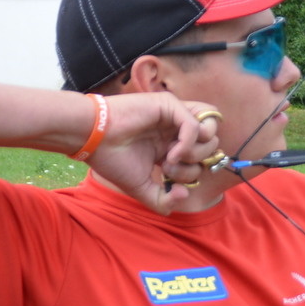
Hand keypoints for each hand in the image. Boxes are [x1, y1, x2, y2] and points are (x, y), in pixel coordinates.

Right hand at [85, 93, 222, 212]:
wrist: (92, 140)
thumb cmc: (112, 160)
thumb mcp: (141, 188)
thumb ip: (163, 199)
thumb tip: (184, 195)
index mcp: (171, 146)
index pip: (202, 159)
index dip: (193, 174)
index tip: (170, 181)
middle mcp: (176, 131)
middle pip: (211, 146)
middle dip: (197, 165)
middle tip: (170, 170)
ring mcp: (174, 117)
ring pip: (210, 131)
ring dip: (197, 153)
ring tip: (173, 160)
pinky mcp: (169, 105)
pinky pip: (195, 126)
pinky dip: (188, 144)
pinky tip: (170, 155)